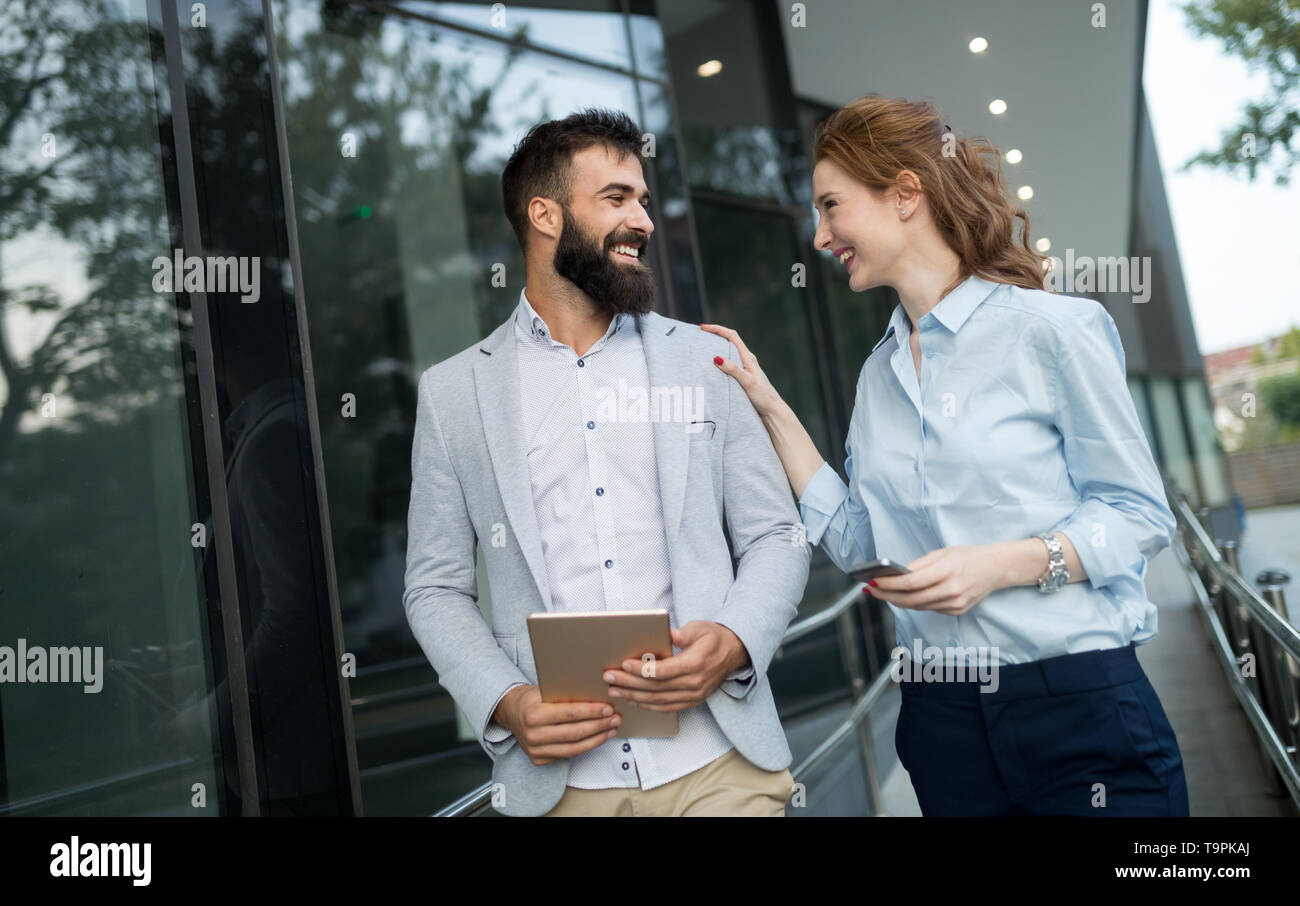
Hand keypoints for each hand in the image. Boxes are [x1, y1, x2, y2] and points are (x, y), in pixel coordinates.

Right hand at [493, 685, 621, 765]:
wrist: (511, 713)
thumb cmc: (532, 698)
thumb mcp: (544, 690)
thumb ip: (565, 694)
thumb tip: (597, 695)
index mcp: (534, 714)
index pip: (569, 714)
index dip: (591, 711)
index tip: (608, 708)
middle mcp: (533, 735)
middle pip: (575, 732)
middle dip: (599, 725)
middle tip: (615, 718)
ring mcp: (536, 750)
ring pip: (574, 748)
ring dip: (597, 738)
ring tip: (611, 729)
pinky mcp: (539, 760)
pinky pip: (568, 754)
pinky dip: (586, 746)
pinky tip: (598, 738)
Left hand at [602, 621, 748, 711]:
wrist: (734, 653)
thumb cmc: (714, 638)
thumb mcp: (701, 628)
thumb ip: (684, 633)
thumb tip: (670, 634)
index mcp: (695, 663)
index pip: (662, 671)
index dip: (641, 670)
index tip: (624, 664)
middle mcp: (694, 683)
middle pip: (655, 687)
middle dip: (629, 683)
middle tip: (610, 678)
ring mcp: (694, 695)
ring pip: (658, 700)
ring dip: (634, 697)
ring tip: (615, 691)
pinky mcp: (692, 701)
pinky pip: (667, 707)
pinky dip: (648, 705)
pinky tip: (633, 701)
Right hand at [700, 323, 783, 419]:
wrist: (772, 411)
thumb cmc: (763, 397)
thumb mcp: (748, 383)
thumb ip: (733, 370)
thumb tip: (717, 357)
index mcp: (748, 358)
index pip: (732, 336)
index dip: (717, 329)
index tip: (703, 328)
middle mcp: (746, 360)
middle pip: (729, 341)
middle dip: (714, 335)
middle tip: (699, 335)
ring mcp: (744, 369)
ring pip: (728, 353)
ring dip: (715, 348)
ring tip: (701, 349)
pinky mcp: (741, 378)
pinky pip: (728, 365)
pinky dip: (718, 362)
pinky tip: (710, 368)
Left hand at [867, 545, 1006, 615]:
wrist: (997, 568)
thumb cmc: (968, 557)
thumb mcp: (942, 553)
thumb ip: (919, 564)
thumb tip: (896, 574)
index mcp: (947, 571)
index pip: (911, 582)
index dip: (889, 584)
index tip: (874, 582)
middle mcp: (952, 590)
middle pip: (911, 599)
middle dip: (887, 596)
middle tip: (872, 591)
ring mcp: (955, 603)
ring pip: (918, 606)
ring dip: (898, 601)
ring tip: (883, 594)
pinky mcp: (957, 611)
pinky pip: (930, 609)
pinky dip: (915, 603)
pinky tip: (905, 596)